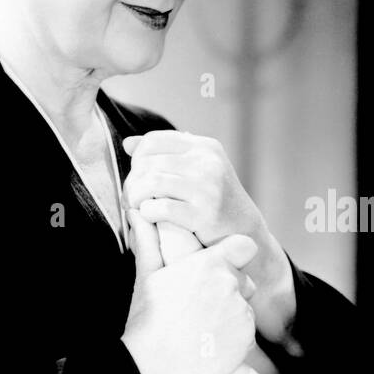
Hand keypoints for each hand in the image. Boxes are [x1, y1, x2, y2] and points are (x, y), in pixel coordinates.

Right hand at [120, 210, 257, 373]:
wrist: (153, 366)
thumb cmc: (147, 319)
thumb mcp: (146, 276)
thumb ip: (148, 242)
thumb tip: (136, 213)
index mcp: (211, 265)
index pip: (245, 246)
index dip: (236, 253)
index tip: (225, 263)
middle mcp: (232, 286)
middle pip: (244, 280)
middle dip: (229, 289)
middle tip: (201, 304)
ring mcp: (241, 314)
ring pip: (244, 308)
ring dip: (230, 314)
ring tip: (200, 327)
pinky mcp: (246, 340)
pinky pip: (245, 334)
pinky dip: (232, 338)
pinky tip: (208, 343)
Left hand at [123, 131, 297, 344]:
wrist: (245, 231)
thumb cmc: (214, 200)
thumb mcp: (197, 169)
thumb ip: (165, 154)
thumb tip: (128, 144)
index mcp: (205, 147)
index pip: (154, 141)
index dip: (137, 159)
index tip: (138, 177)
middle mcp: (208, 163)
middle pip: (148, 163)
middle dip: (133, 181)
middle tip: (131, 197)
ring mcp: (208, 188)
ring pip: (150, 183)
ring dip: (135, 197)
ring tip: (137, 206)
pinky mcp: (204, 214)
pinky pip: (159, 208)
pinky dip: (147, 212)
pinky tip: (149, 217)